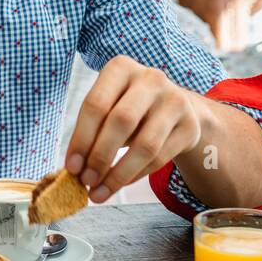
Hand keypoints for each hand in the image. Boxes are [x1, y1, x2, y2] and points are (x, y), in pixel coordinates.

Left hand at [65, 56, 202, 201]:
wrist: (176, 108)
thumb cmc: (129, 108)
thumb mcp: (108, 107)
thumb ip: (91, 132)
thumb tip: (73, 170)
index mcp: (121, 68)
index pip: (95, 105)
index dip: (81, 139)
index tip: (71, 167)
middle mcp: (151, 78)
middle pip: (121, 121)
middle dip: (100, 157)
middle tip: (86, 181)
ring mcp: (175, 100)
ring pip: (144, 145)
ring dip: (118, 174)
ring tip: (99, 192)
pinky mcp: (190, 125)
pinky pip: (159, 158)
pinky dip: (135, 175)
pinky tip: (120, 183)